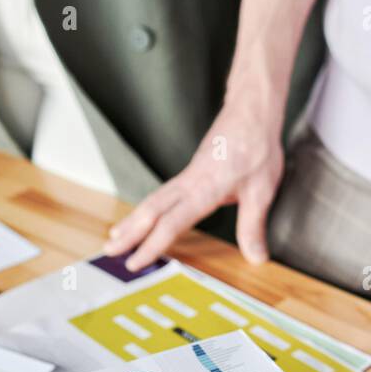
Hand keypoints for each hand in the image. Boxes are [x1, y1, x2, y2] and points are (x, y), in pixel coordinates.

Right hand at [104, 100, 282, 270]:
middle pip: (150, 210)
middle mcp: (189, 182)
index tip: (136, 263)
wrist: (252, 109)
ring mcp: (187, 176)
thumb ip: (253, 226)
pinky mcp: (191, 172)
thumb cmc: (257, 145)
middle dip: (128, 233)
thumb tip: (255, 258)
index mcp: (204, 189)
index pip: (171, 223)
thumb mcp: (262, 190)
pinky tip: (143, 218)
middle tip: (108, 252)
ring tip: (115, 238)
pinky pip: (162, 194)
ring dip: (132, 221)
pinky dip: (147, 209)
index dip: (152, 245)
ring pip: (152, 201)